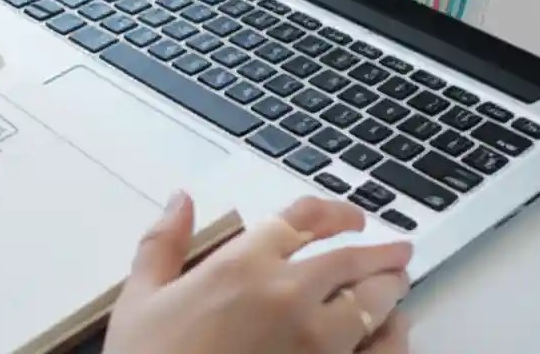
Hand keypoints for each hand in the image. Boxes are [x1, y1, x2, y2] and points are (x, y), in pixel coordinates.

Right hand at [103, 193, 412, 353]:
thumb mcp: (142, 297)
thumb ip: (163, 243)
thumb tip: (180, 200)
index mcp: (241, 264)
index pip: (302, 220)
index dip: (335, 212)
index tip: (351, 219)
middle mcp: (286, 292)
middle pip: (350, 259)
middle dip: (379, 253)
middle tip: (397, 252)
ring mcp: (315, 339)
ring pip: (372, 302)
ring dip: (389, 289)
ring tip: (397, 286)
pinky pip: (379, 350)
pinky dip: (392, 337)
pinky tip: (394, 332)